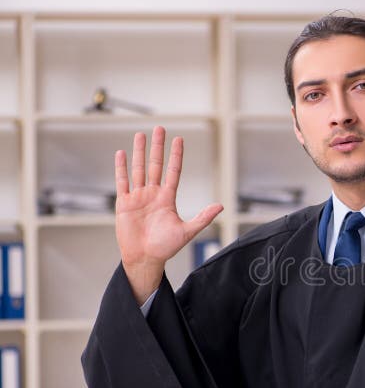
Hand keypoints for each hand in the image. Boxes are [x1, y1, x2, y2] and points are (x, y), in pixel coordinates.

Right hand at [115, 126, 222, 303]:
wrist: (145, 259)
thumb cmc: (165, 247)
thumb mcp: (187, 231)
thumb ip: (203, 217)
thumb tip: (221, 206)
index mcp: (167, 198)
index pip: (173, 171)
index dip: (176, 156)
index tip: (179, 140)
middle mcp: (153, 194)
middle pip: (155, 165)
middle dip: (157, 147)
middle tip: (160, 128)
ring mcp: (138, 197)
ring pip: (138, 169)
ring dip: (139, 152)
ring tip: (140, 135)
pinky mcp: (124, 204)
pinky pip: (122, 182)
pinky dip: (121, 168)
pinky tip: (122, 154)